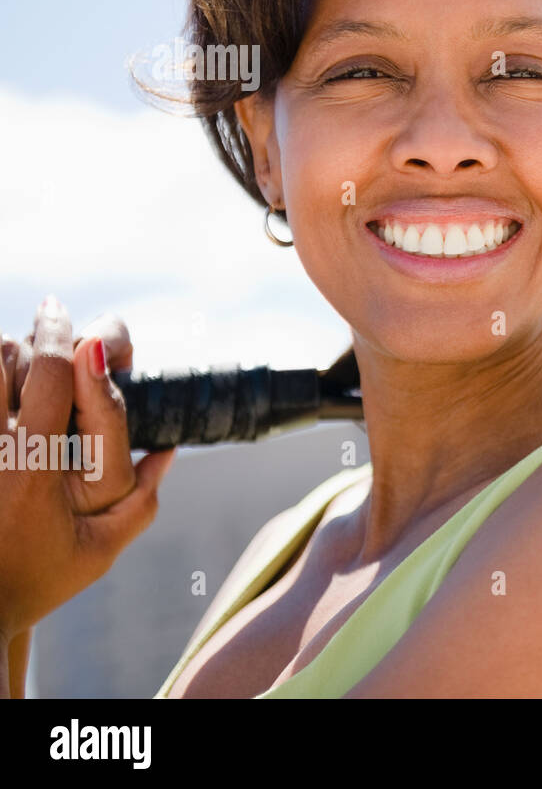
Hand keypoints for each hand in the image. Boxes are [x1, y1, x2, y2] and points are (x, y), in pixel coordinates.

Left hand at [0, 297, 174, 641]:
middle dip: (39, 335)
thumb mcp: (99, 552)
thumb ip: (141, 502)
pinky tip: (8, 380)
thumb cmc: (35, 583)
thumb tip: (166, 450)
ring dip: (8, 355)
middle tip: (59, 328)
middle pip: (9, 358)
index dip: (69, 335)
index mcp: (35, 468)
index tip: (78, 319)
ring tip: (31, 357)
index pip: (55, 375)